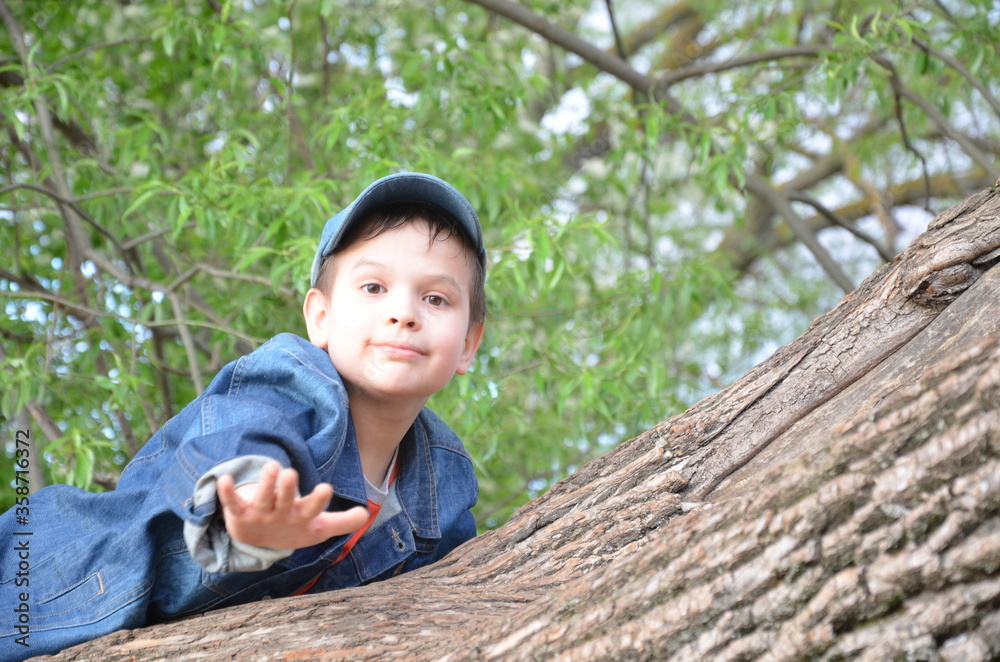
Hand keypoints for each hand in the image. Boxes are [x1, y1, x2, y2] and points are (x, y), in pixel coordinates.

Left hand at [217, 461, 368, 549]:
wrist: (260, 542)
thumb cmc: (295, 528)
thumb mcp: (320, 527)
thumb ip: (344, 522)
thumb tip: (367, 514)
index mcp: (301, 518)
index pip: (312, 509)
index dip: (318, 500)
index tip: (325, 489)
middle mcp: (281, 516)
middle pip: (284, 501)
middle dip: (286, 489)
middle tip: (290, 473)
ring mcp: (260, 515)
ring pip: (262, 498)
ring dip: (264, 483)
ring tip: (271, 466)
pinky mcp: (240, 513)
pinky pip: (232, 503)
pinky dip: (227, 494)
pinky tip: (224, 479)